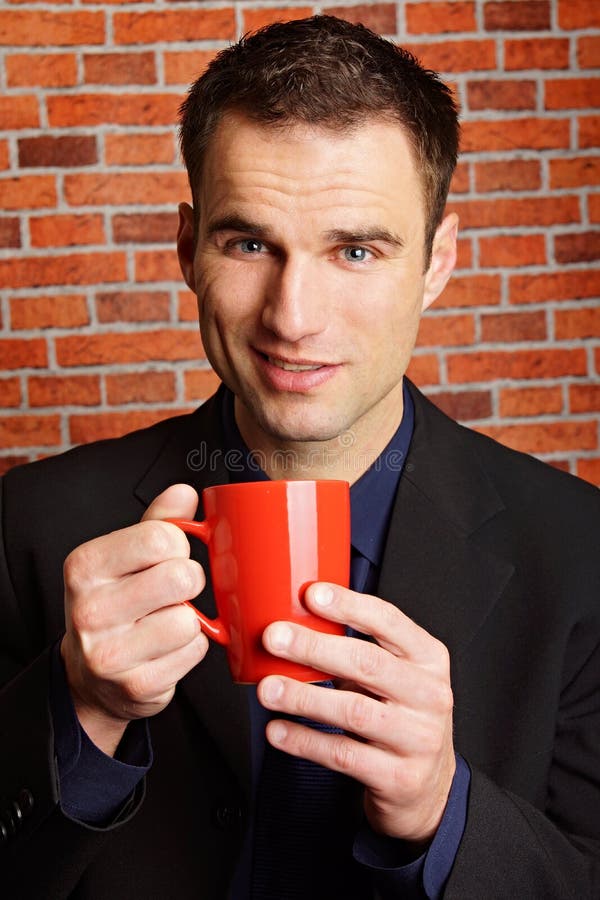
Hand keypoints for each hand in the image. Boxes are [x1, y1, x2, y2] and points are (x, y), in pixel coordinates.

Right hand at [61, 484, 208, 755]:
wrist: (92, 676)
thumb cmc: (116, 605)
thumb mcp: (125, 557)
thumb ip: (158, 522)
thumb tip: (185, 492)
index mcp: (85, 566)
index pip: (160, 537)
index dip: (178, 546)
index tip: (168, 557)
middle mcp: (89, 609)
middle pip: (180, 576)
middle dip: (190, 581)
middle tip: (175, 591)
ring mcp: (110, 653)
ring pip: (189, 619)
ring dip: (191, 620)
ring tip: (167, 622)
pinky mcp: (136, 685)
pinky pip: (194, 651)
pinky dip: (192, 648)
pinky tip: (168, 648)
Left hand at [257, 583, 454, 844]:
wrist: (429, 785)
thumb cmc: (400, 716)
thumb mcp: (394, 676)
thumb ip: (357, 650)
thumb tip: (295, 622)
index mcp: (428, 658)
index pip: (389, 622)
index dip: (349, 605)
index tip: (310, 594)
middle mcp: (429, 695)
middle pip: (367, 663)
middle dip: (314, 647)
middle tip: (274, 638)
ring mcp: (418, 738)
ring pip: (353, 711)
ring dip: (303, 697)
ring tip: (267, 689)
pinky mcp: (400, 778)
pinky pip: (343, 755)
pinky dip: (305, 741)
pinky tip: (278, 730)